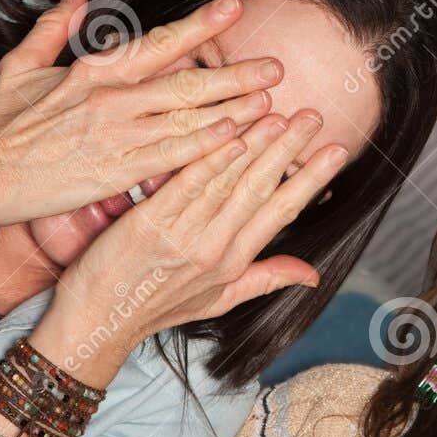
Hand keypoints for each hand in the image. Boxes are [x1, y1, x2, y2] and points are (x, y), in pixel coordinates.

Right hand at [0, 0, 278, 224]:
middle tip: (276, 65)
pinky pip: (171, 156)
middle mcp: (113, 98)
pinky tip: (235, 138)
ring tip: (271, 100)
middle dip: (235, 73)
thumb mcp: (23, 65)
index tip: (233, 8)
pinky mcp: (116, 170)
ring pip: (187, 118)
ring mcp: (117, 134)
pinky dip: (205, 146)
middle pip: (186, 82)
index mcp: (95, 72)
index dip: (199, 25)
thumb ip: (55, 27)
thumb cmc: (1, 124)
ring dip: (232, 109)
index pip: (159, 43)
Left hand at [32, 110, 348, 383]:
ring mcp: (184, 236)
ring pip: (229, 181)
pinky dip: (210, 159)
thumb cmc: (154, 308)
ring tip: (280, 113)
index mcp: (234, 262)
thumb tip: (313, 273)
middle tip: (314, 116)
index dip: (311, 180)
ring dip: (257, 144)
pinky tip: (231, 132)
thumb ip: (267, 277)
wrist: (99, 323)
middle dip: (291, 150)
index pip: (282, 211)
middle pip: (261, 189)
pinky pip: (187, 185)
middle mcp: (215, 248)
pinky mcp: (150, 225)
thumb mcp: (219, 298)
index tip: (337, 151)